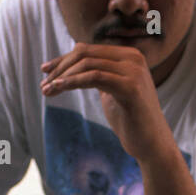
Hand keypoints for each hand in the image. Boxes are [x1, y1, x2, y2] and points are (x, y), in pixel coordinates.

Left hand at [40, 43, 171, 161]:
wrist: (151, 144)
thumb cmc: (130, 120)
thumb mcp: (111, 91)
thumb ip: (98, 74)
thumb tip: (74, 58)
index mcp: (129, 56)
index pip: (88, 50)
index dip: (64, 59)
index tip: (45, 71)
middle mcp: (133, 58)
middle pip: (85, 53)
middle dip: (60, 68)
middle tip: (44, 84)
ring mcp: (134, 71)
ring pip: (87, 64)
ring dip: (62, 77)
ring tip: (46, 90)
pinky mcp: (131, 87)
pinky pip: (94, 77)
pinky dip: (72, 82)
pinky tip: (58, 89)